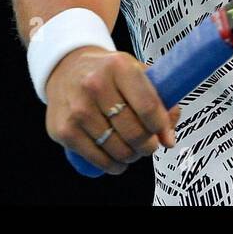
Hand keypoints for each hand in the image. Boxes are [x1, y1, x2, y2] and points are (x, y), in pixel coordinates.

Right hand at [45, 46, 180, 175]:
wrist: (66, 69)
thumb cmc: (109, 74)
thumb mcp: (136, 73)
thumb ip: (159, 101)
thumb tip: (168, 139)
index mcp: (119, 67)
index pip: (148, 106)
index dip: (161, 127)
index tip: (164, 135)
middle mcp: (95, 85)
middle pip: (134, 132)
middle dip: (148, 146)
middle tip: (149, 146)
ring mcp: (78, 109)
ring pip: (117, 149)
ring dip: (131, 157)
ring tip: (134, 152)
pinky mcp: (64, 130)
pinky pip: (97, 159)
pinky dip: (113, 166)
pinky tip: (118, 162)